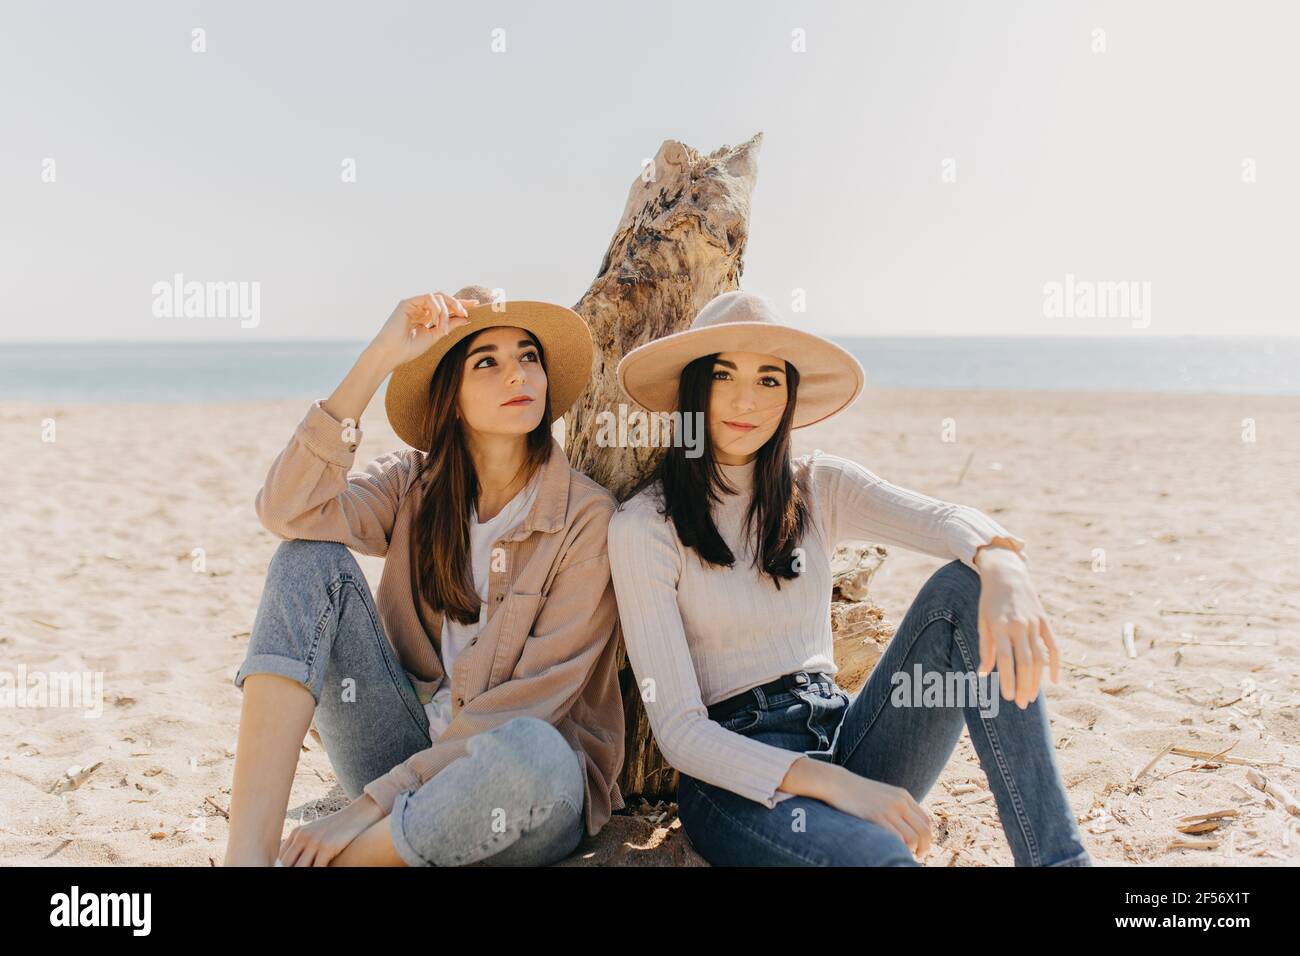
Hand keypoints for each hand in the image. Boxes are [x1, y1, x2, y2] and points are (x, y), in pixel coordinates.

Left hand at [277, 794, 384, 866]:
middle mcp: (302, 836)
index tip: (282, 870)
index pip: (279, 857)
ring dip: (301, 871)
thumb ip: (301, 845)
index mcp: (297, 833)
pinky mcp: (328, 847)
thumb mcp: (315, 832)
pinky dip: (317, 872)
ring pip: (299, 868)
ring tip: (308, 870)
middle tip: (291, 877)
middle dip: (287, 871)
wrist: (359, 814)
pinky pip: (316, 868)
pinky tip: (326, 869)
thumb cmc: (338, 828)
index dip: (280, 866)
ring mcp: (315, 841)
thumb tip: (289, 861)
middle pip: (286, 863)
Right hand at [370, 291, 479, 369]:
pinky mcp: (407, 302)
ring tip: (444, 327)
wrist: (392, 353)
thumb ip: (449, 325)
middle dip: (457, 302)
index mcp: (426, 316)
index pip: (445, 306)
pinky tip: (435, 322)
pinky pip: (428, 298)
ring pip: (437, 297)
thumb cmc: (409, 348)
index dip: (460, 305)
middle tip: (466, 312)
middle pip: (443, 297)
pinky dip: (436, 309)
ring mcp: (413, 304)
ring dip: (445, 311)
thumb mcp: (435, 336)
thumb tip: (466, 318)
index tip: (476, 306)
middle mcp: (420, 308)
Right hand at [823, 765, 931, 857]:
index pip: (926, 820)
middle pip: (924, 830)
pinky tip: (894, 850)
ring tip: (906, 853)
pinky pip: (897, 838)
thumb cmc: (858, 792)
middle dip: (925, 847)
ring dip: (913, 850)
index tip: (921, 846)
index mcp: (903, 795)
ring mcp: (889, 809)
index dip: (927, 837)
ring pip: (913, 837)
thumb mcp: (883, 794)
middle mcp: (900, 802)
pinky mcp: (876, 817)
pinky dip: (899, 848)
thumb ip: (896, 805)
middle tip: (918, 855)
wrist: (839, 783)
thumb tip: (905, 824)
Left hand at [974, 546, 1059, 709]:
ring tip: (1031, 697)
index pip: (1005, 659)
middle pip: (1025, 662)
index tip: (1007, 697)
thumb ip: (985, 648)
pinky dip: (1056, 664)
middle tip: (1022, 704)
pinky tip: (1053, 680)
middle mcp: (1019, 625)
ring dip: (1037, 680)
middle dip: (1024, 686)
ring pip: (1040, 658)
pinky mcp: (1045, 621)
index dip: (1007, 680)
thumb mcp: (982, 621)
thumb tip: (984, 674)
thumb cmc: (989, 601)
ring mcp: (1035, 623)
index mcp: (1000, 626)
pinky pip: (1053, 646)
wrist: (1007, 574)